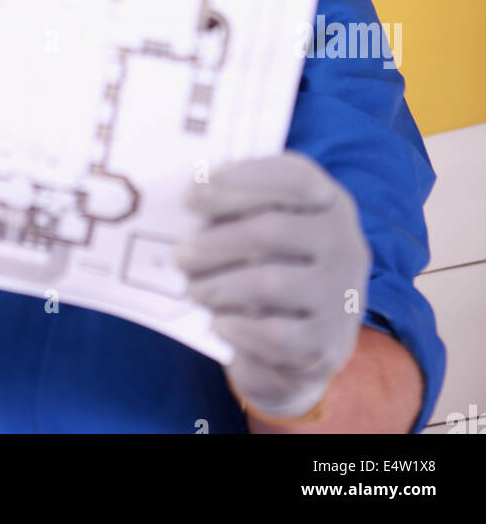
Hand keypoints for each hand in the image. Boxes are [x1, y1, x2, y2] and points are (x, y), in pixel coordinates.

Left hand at [176, 151, 371, 419]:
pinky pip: (275, 336)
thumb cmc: (276, 261)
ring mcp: (340, 296)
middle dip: (214, 243)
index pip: (293, 178)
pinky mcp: (328, 344)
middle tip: (179, 254)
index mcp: (328, 202)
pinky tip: (219, 322)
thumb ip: (237, 204)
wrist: (311, 335)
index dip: (240, 181)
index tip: (190, 195)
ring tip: (193, 289)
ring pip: (269, 284)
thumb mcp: (266, 221)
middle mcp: (344, 243)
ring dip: (219, 286)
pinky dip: (239, 328)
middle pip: (271, 231)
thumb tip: (190, 198)